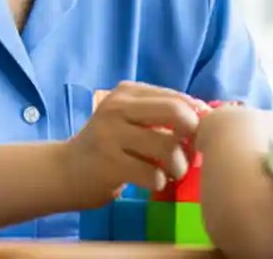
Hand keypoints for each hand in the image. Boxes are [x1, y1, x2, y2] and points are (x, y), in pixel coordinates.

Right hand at [63, 81, 204, 207]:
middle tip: (190, 152)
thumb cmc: (108, 145)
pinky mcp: (108, 164)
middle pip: (176, 113)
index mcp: (127, 92)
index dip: (197, 119)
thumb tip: (207, 114)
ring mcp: (110, 135)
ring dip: (178, 166)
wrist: (64, 171)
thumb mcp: (130, 119)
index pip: (177, 98)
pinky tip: (152, 181)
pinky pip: (153, 174)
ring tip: (171, 172)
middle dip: (192, 136)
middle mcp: (117, 107)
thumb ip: (161, 113)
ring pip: (168, 146)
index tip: (196, 137)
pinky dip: (160, 182)